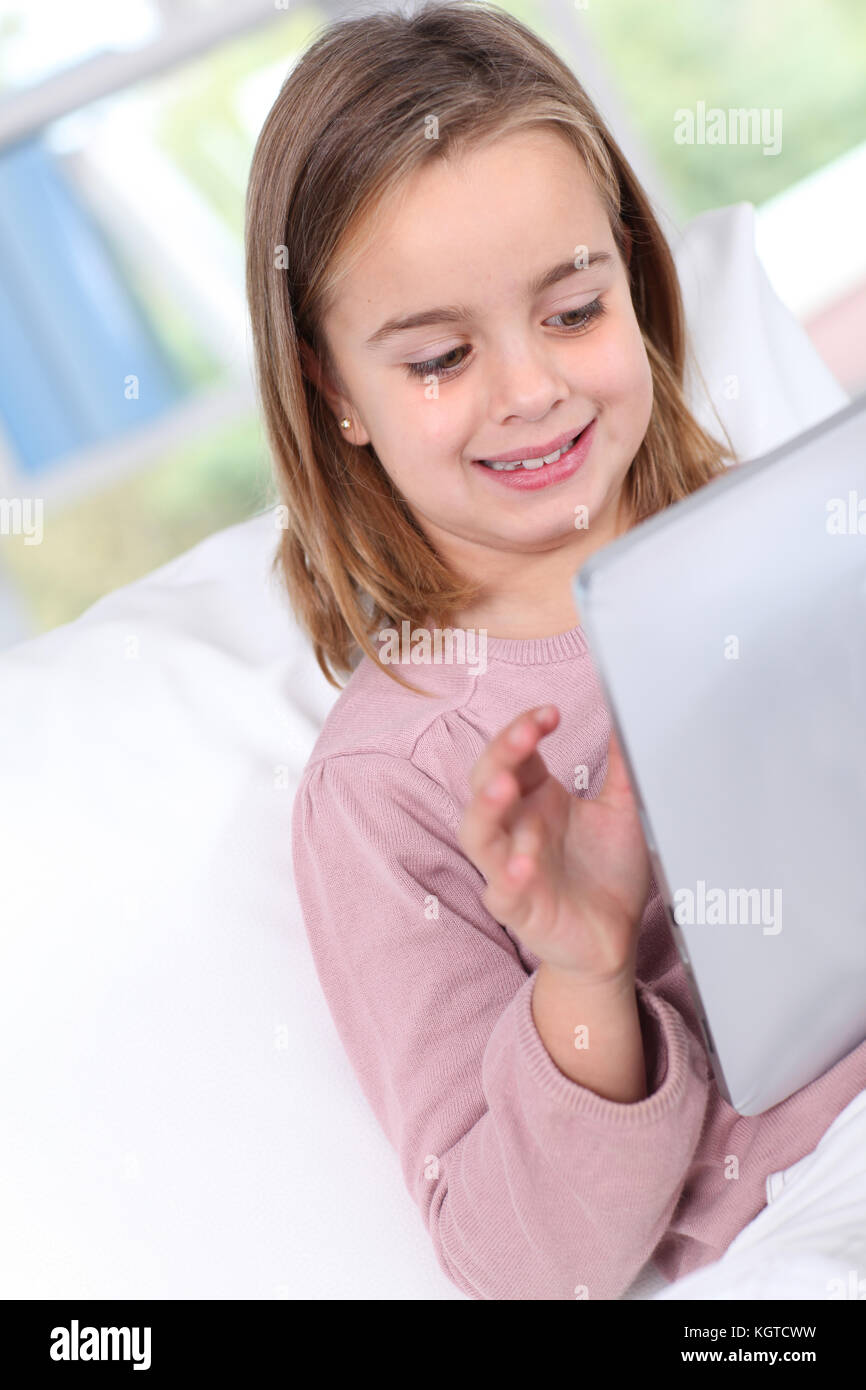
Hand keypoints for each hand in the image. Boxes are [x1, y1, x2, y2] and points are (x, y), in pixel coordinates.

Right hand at [458, 706, 650, 983]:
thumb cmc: (608, 874)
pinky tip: (524, 864)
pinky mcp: (517, 908)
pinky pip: (501, 891)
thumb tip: (632, 714)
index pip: (515, 752)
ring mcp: (509, 866)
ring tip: (504, 788)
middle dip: (501, 754)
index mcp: (537, 797)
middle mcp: (517, 826)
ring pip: (477, 832)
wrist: (613, 938)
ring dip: (486, 808)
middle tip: (526, 734)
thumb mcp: (625, 810)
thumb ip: (624, 764)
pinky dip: (508, 876)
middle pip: (486, 780)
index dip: (524, 728)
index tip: (551, 713)